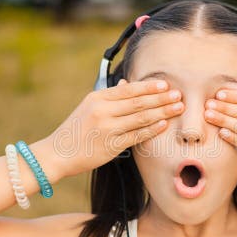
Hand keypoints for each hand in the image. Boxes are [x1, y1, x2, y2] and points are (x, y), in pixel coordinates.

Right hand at [46, 78, 183, 175]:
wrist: (57, 153)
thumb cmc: (75, 130)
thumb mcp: (88, 107)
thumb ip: (110, 97)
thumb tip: (128, 83)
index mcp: (97, 98)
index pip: (128, 89)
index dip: (149, 86)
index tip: (165, 84)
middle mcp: (102, 111)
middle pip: (138, 102)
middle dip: (161, 98)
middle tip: (179, 94)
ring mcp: (107, 128)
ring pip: (140, 118)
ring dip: (162, 112)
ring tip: (178, 108)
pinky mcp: (111, 145)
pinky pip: (136, 136)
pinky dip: (151, 129)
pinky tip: (163, 124)